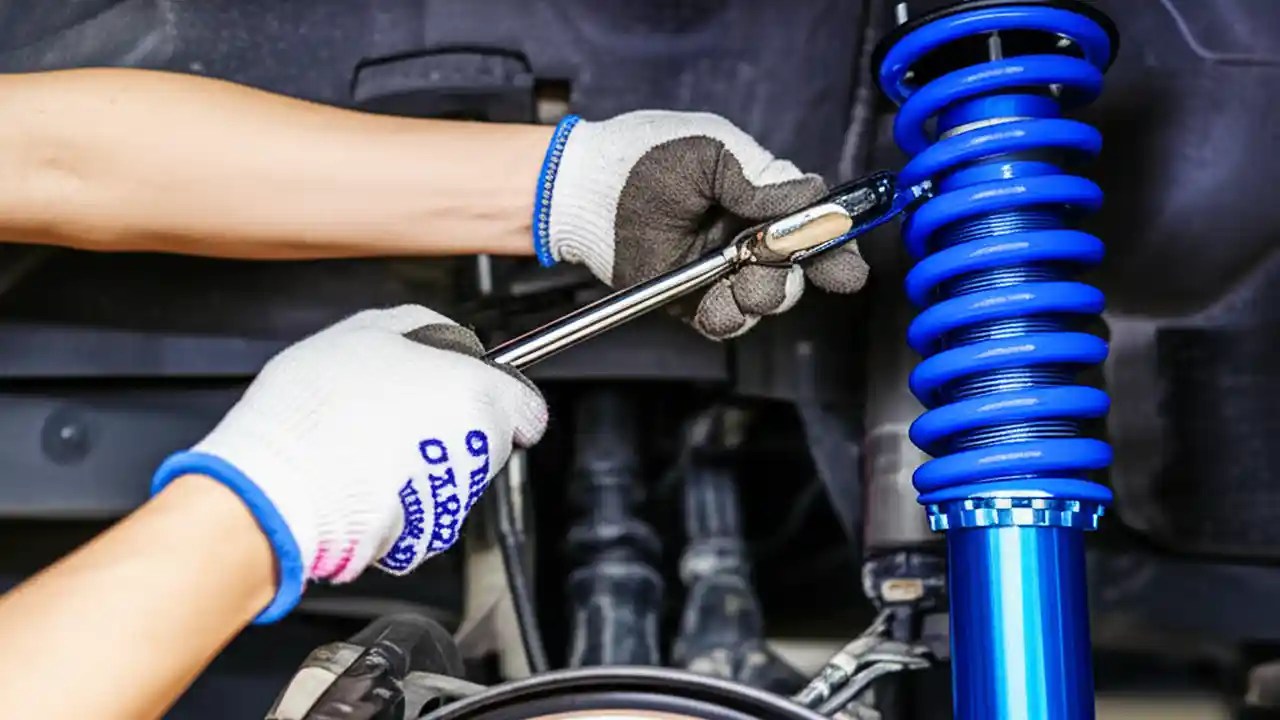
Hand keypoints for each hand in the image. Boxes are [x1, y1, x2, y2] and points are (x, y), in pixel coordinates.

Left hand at [151, 305, 547, 621]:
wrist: (281, 501)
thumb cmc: (361, 438)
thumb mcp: (475, 397)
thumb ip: (512, 397)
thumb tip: (525, 412)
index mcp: (380, 330)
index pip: (455, 342)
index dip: (491, 380)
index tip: (507, 412)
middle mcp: (346, 370)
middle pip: (435, 406)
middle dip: (456, 443)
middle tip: (462, 460)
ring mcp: (323, 424)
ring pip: (407, 458)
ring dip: (426, 484)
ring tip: (416, 496)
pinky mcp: (312, 477)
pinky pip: (375, 497)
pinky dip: (390, 513)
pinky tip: (386, 518)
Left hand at [535, 111, 869, 338]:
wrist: (585, 189)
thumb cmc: (643, 156)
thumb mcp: (712, 152)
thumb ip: (763, 180)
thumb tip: (811, 199)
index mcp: (758, 196)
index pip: (812, 225)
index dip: (834, 247)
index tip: (848, 267)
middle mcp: (745, 236)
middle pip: (797, 269)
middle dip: (795, 271)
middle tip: (774, 259)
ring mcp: (719, 270)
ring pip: (766, 300)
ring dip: (765, 296)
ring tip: (743, 283)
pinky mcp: (690, 300)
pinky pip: (725, 321)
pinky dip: (729, 317)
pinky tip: (718, 303)